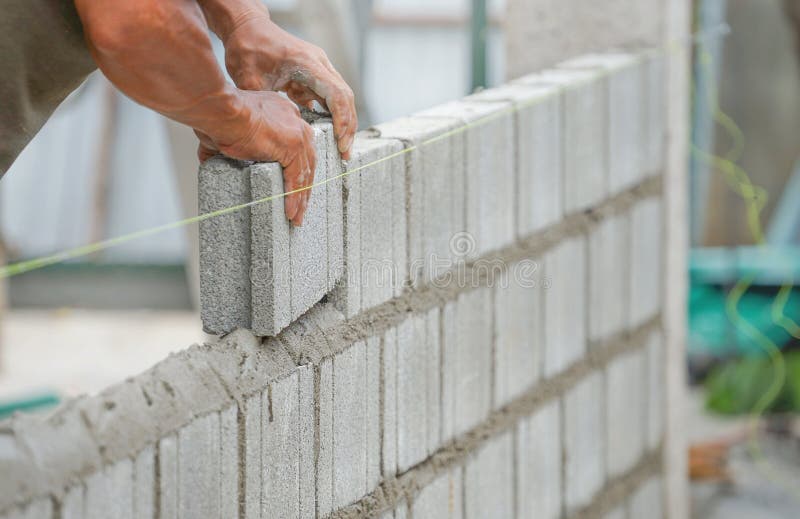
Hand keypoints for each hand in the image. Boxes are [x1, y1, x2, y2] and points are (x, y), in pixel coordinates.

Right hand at [197, 90, 315, 225]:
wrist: (221, 111)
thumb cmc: (218, 116)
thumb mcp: (224, 133)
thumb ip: (221, 147)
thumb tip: (207, 160)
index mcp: (283, 114)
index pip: (298, 147)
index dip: (297, 169)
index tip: (294, 186)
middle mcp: (295, 121)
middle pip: (307, 161)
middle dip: (304, 187)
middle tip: (300, 208)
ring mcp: (297, 133)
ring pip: (304, 173)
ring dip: (300, 198)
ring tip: (296, 217)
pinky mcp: (293, 146)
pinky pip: (297, 179)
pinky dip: (293, 198)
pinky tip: (290, 212)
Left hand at [221, 14, 355, 159]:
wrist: (246, 28)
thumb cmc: (248, 48)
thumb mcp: (249, 79)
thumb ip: (263, 106)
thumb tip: (269, 135)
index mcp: (308, 63)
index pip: (336, 94)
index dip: (341, 120)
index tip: (340, 143)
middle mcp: (320, 64)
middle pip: (345, 98)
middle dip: (348, 127)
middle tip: (345, 154)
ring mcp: (319, 69)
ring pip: (341, 99)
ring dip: (343, 124)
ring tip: (341, 149)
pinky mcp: (314, 76)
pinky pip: (329, 99)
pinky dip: (332, 117)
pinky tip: (329, 136)